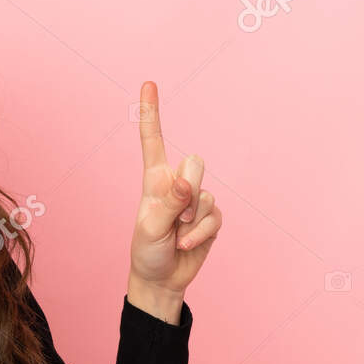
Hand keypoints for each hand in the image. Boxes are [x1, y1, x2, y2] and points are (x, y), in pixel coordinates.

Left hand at [130, 80, 222, 299]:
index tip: (148, 84)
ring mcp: (196, 200)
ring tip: (177, 234)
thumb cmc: (147, 252)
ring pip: (206, 193)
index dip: (151, 113)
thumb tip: (188, 181)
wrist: (161, 280)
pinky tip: (188, 244)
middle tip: (174, 218)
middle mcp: (177, 184)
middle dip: (188, 190)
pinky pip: (216, 215)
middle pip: (195, 162)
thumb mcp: (150, 228)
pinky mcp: (211, 217)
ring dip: (192, 220)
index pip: (153, 141)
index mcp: (155, 180)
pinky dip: (201, 233)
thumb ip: (169, 203)